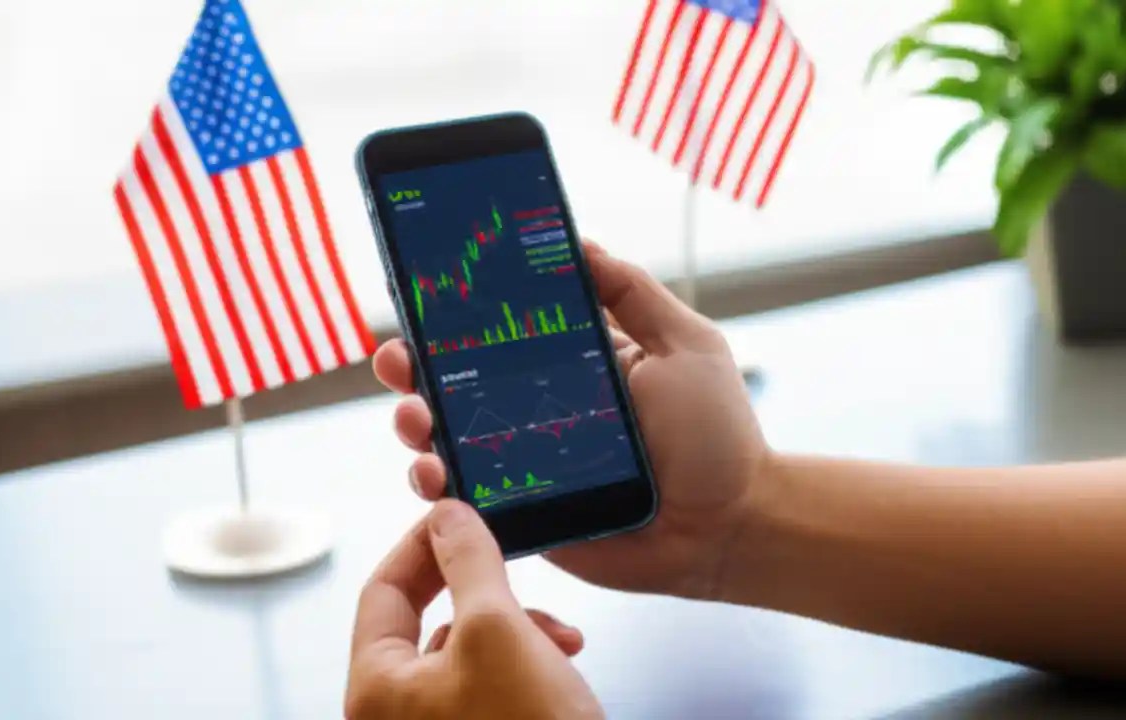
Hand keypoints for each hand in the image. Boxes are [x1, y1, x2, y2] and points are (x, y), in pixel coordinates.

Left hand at [346, 500, 601, 719]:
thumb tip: (446, 513)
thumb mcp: (498, 629)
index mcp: (377, 689)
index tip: (459, 514)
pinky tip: (562, 657)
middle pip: (426, 619)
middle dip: (482, 589)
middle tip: (510, 560)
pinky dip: (525, 658)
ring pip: (467, 648)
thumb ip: (467, 561)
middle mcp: (395, 716)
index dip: (423, 545)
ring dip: (517, 625)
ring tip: (559, 633)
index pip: (383, 592)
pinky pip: (489, 680)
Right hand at [374, 242, 771, 599]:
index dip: (453, 311)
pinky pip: (467, 499)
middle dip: (413, 366)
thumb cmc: (717, 435)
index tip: (419, 288)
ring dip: (415, 423)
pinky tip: (434, 472)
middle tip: (395, 357)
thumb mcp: (684, 343)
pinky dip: (437, 485)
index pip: (498, 329)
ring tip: (413, 418)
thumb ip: (632, 292)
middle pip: (456, 382)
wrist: (730, 526)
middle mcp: (538, 409)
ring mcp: (525, 464)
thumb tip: (577, 240)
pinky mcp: (523, 514)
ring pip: (449, 439)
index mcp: (572, 363)